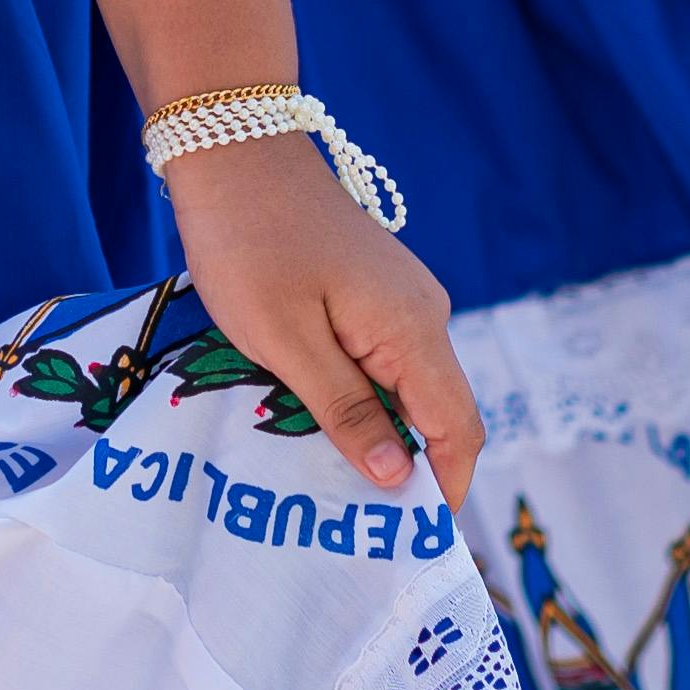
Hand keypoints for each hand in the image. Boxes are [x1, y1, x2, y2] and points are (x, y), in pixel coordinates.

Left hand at [162, 136, 480, 509]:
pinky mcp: (371, 290)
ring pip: (405, 389)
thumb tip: (397, 477)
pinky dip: (358, 398)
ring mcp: (399, 299)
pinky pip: (381, 360)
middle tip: (350, 525)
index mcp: (413, 330)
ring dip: (375, 434)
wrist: (232, 146)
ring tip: (325, 483)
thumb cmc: (250, 243)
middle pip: (435, 415)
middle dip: (403, 471)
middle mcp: (423, 315)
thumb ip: (344, 409)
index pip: (457, 430)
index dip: (441, 490)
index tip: (407, 542)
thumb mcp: (285, 340)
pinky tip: (313, 421)